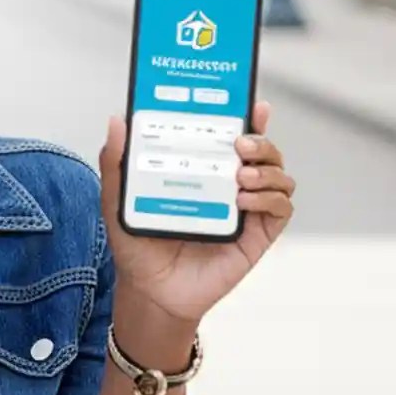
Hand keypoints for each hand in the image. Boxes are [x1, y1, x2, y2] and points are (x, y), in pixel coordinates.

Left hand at [99, 101, 295, 322]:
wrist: (149, 291)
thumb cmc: (137, 245)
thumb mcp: (118, 201)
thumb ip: (116, 163)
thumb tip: (117, 122)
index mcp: (202, 170)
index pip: (231, 136)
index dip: (247, 117)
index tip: (250, 104)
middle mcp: (229, 185)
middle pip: (264, 151)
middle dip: (261, 139)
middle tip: (240, 142)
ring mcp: (246, 210)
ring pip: (279, 177)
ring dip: (268, 168)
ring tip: (241, 173)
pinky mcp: (256, 236)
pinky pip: (279, 210)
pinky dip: (269, 200)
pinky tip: (244, 201)